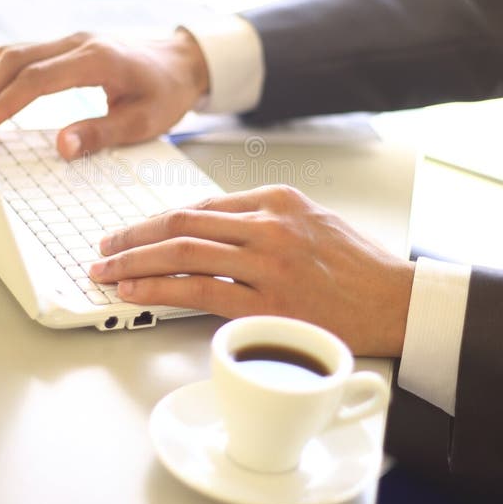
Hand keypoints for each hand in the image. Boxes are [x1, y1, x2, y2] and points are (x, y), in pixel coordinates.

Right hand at [0, 29, 208, 157]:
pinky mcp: (68, 46)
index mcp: (97, 60)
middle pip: (15, 59)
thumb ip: (101, 133)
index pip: (36, 79)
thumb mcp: (143, 121)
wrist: (184, 61)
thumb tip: (61, 148)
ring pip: (16, 52)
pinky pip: (27, 54)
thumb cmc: (167, 92)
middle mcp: (78, 43)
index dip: (4, 104)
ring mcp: (71, 40)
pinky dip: (6, 75)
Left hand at [90, 185, 414, 356]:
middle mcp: (269, 225)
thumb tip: (209, 231)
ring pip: (183, 254)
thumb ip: (262, 219)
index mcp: (277, 201)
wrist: (399, 301)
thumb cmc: (358, 267)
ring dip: (135, 263)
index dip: (155, 221)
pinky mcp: (269, 303)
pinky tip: (135, 293)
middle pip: (182, 225)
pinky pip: (200, 291)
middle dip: (133, 237)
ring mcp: (268, 263)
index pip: (200, 207)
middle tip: (103, 247)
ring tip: (106, 271)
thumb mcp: (312, 221)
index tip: (131, 232)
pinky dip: (160, 290)